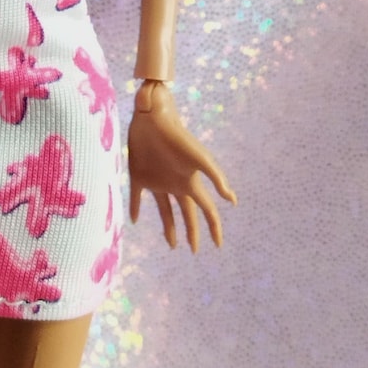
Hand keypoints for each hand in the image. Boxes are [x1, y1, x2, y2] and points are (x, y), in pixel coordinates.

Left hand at [127, 80, 236, 250]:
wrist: (154, 117)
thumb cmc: (178, 136)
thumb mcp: (199, 158)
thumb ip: (216, 177)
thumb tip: (232, 200)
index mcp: (190, 183)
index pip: (206, 210)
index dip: (213, 227)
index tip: (218, 245)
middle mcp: (176, 185)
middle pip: (187, 214)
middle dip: (192, 233)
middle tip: (195, 250)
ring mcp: (158, 181)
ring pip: (165, 210)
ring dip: (168, 227)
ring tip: (172, 245)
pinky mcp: (139, 175)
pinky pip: (136, 197)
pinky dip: (135, 208)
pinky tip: (134, 220)